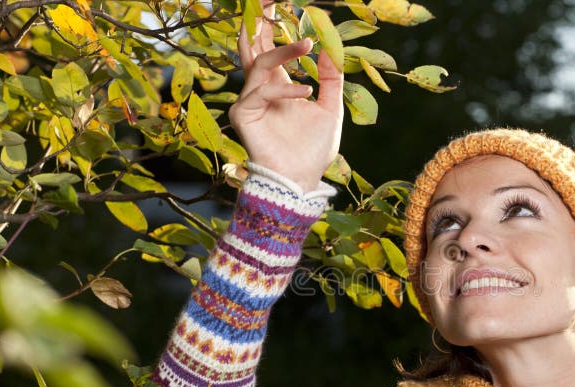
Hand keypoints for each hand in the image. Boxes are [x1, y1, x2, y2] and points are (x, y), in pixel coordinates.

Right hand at [229, 3, 343, 191]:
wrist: (302, 181)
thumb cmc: (313, 149)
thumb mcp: (331, 109)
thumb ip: (331, 78)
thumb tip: (329, 47)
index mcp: (277, 84)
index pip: (268, 45)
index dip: (270, 22)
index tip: (278, 1)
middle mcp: (259, 88)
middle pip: (252, 45)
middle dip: (258, 20)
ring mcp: (248, 100)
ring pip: (259, 62)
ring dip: (284, 50)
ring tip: (308, 44)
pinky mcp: (243, 115)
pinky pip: (262, 92)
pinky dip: (285, 89)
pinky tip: (306, 93)